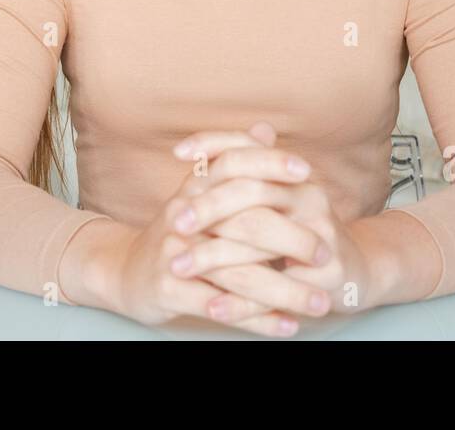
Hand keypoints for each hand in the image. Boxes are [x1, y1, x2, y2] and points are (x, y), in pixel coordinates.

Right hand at [103, 124, 319, 336]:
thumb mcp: (202, 194)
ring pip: (239, 273)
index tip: (307, 173)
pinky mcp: (169, 288)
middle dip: (292, 240)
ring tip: (320, 303)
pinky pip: (221, 308)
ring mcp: (175, 251)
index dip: (270, 163)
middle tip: (327, 254)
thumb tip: (265, 128)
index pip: (235, 163)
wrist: (126, 271)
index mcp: (195, 186)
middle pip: (246, 223)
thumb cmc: (178, 232)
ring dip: (285, 291)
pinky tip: (286, 325)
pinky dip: (257, 321)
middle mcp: (184, 214)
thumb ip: (236, 164)